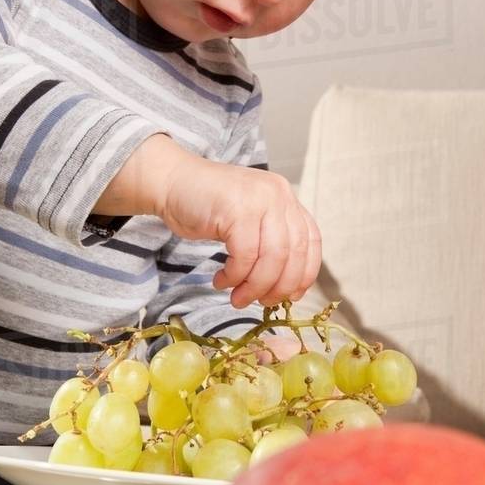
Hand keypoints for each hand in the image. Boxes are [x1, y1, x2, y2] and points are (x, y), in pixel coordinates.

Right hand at [156, 156, 321, 308]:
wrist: (172, 181)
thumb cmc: (207, 206)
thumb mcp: (249, 217)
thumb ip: (270, 238)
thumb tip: (287, 285)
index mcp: (285, 197)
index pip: (311, 240)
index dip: (306, 273)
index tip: (292, 295)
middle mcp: (277, 195)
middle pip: (294, 253)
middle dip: (279, 286)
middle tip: (262, 302)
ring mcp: (258, 200)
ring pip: (272, 258)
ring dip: (255, 286)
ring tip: (238, 298)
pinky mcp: (236, 209)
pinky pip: (245, 256)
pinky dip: (235, 276)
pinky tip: (222, 280)